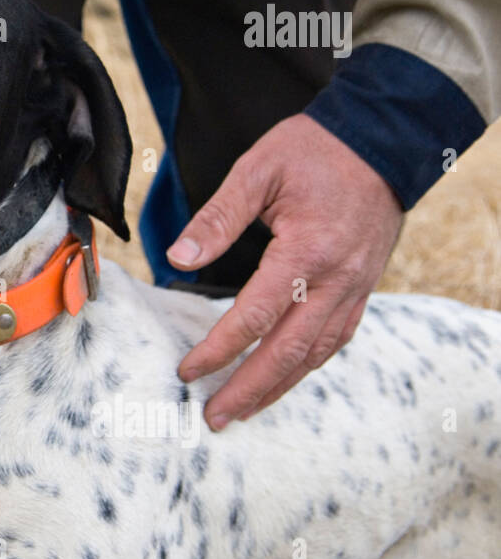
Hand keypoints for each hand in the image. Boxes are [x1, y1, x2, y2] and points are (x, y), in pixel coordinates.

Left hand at [167, 114, 402, 430]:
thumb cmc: (314, 151)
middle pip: (289, 352)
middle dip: (248, 389)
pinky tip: (282, 378)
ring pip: (316, 354)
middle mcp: (337, 280)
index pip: (255, 316)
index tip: (188, 371)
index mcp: (307, 252)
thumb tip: (178, 258)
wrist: (381, 140)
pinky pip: (335, 338)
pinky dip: (306, 365)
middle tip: (214, 418)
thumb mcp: (257, 171)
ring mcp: (355, 288)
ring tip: (243, 411)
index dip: (219, 349)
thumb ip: (217, 218)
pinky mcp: (362, 288)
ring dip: (278, 387)